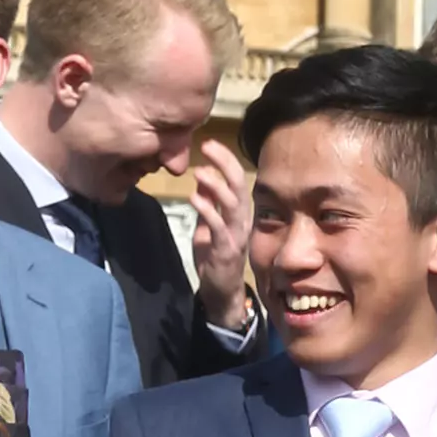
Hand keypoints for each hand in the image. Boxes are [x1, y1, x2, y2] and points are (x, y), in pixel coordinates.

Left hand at [189, 139, 255, 330]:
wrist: (221, 294)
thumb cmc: (215, 258)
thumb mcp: (208, 225)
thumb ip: (208, 203)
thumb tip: (203, 177)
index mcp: (238, 213)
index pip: (236, 180)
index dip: (225, 160)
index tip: (209, 143)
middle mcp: (242, 221)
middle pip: (239, 186)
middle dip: (225, 164)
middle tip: (208, 145)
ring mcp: (236, 236)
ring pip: (232, 205)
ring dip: (216, 186)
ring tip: (200, 172)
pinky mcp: (226, 251)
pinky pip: (219, 227)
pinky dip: (207, 210)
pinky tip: (194, 197)